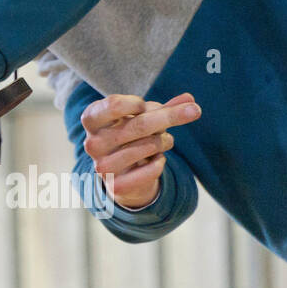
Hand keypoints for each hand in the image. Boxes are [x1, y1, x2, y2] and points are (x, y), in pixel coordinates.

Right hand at [81, 92, 200, 207]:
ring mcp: (103, 166)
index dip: (136, 103)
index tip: (145, 106)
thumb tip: (191, 100)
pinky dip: (161, 162)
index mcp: (91, 119)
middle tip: (195, 111)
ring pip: (149, 146)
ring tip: (165, 141)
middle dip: (170, 116)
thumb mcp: (141, 117)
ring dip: (165, 141)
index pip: (114, 105)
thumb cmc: (130, 135)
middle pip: (138, 125)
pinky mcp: (116, 186)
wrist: (120, 174)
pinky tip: (158, 159)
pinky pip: (152, 170)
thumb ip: (163, 108)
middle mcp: (92, 143)